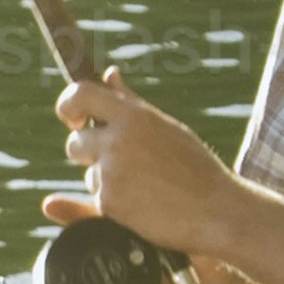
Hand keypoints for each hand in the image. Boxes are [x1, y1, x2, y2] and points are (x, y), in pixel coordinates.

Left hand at [54, 69, 240, 256]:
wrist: (215, 211)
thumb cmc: (194, 168)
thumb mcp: (165, 127)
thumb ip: (131, 102)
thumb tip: (110, 73)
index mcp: (134, 115)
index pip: (79, 94)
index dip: (68, 106)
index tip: (75, 120)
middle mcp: (118, 139)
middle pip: (75, 142)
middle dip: (89, 154)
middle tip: (123, 165)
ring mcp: (111, 171)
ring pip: (89, 175)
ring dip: (107, 182)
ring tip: (146, 187)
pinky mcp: (109, 201)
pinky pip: (97, 199)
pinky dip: (114, 205)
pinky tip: (144, 204)